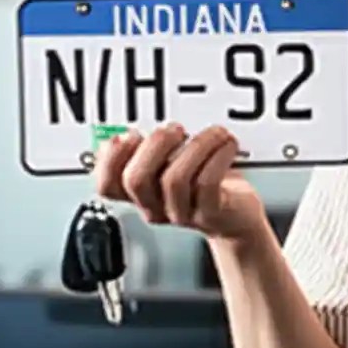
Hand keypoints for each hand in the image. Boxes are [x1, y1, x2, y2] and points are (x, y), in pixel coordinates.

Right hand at [94, 122, 266, 242]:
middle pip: (136, 180)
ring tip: (213, 133)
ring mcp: (182, 213)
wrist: (239, 218)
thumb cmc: (208, 185)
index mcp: (142, 194)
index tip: (130, 134)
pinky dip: (218, 157)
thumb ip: (154, 152)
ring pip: (174, 179)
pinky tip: (227, 145)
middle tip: (176, 129)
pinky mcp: (210, 214)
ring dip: (196, 146)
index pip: (107, 185)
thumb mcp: (175, 165)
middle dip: (154, 145)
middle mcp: (156, 207)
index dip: (111, 158)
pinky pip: (207, 184)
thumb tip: (133, 128)